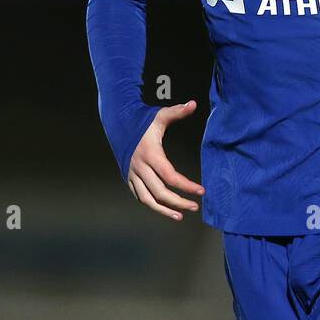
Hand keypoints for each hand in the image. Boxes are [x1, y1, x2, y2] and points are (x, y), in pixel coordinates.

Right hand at [127, 100, 204, 220]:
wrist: (117, 124)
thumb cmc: (142, 121)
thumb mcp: (160, 115)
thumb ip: (177, 111)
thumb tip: (193, 104)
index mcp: (150, 154)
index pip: (170, 176)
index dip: (186, 185)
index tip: (201, 191)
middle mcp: (140, 167)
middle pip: (160, 191)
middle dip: (178, 202)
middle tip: (194, 206)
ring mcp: (132, 174)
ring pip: (147, 199)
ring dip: (163, 210)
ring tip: (179, 216)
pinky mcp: (128, 177)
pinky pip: (139, 196)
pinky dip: (151, 204)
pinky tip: (164, 209)